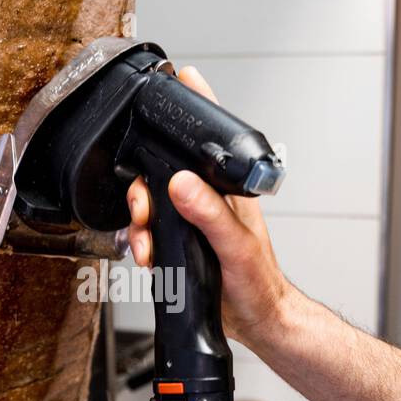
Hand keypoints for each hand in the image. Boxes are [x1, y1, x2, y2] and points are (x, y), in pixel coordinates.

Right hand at [125, 66, 287, 354]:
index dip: (197, 106)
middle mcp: (208, 202)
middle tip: (143, 208)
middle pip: (163, 173)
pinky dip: (142, 245)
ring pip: (151, 206)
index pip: (211, 140)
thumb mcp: (236, 245)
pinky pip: (149, 236)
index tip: (181, 78)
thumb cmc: (259, 283)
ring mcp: (192, 223)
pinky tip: (148, 257)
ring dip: (140, 223)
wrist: (258, 323)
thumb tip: (182, 183)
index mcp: (228, 191)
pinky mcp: (179, 246)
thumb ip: (210, 213)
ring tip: (146, 241)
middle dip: (143, 188)